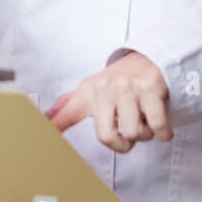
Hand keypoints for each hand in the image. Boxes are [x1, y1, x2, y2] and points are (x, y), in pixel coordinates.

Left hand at [46, 52, 172, 152]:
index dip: (53, 126)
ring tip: (145, 121)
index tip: (39, 136)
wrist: (148, 58)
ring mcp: (127, 86)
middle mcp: (105, 88)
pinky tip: (162, 129)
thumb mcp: (89, 92)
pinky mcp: (150, 87)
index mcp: (88, 93)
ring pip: (134, 133)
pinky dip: (163, 133)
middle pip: (108, 137)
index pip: (66, 113)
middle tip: (129, 134)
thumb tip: (41, 121)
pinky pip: (157, 125)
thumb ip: (66, 108)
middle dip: (123, 144)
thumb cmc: (117, 82)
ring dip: (145, 135)